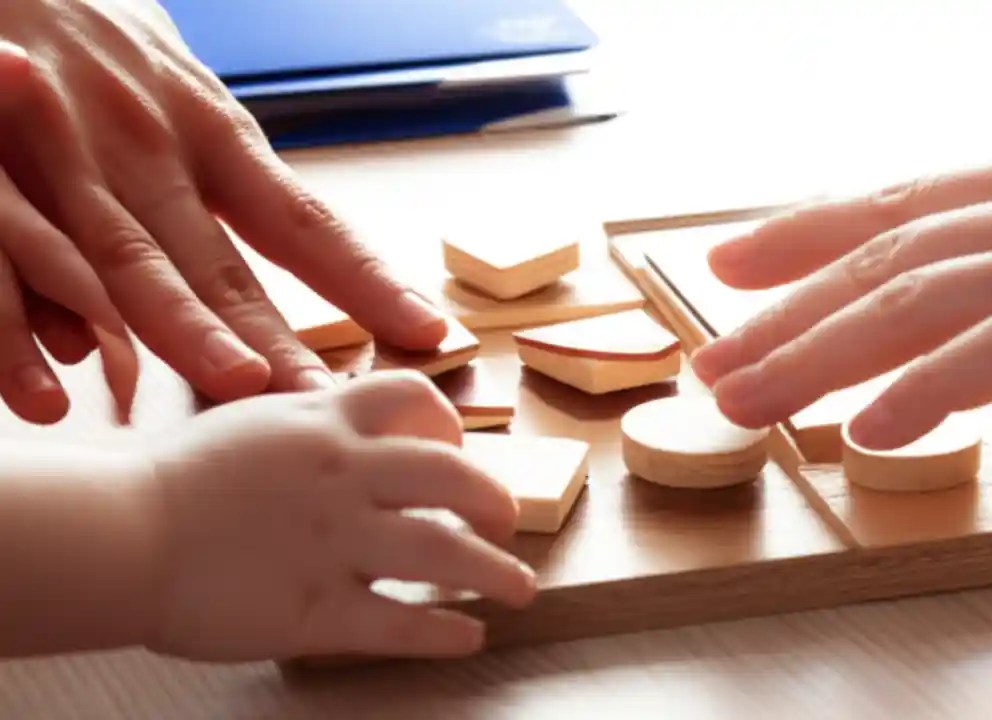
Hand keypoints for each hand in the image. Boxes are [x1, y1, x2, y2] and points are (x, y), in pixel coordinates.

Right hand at [0, 1, 446, 424]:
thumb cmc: (107, 43)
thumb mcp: (182, 94)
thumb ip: (214, 187)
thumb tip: (240, 297)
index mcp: (212, 131)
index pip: (304, 223)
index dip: (366, 282)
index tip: (426, 331)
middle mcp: (151, 146)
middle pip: (219, 262)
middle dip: (274, 334)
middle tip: (324, 393)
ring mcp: (66, 155)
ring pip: (129, 258)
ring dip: (185, 328)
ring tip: (236, 386)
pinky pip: (5, 256)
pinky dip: (21, 328)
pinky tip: (51, 388)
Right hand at [142, 371, 533, 661]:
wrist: (118, 533)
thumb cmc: (173, 480)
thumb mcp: (252, 423)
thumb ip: (313, 425)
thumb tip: (356, 428)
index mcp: (324, 424)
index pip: (412, 398)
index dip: (447, 421)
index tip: (459, 446)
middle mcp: (343, 475)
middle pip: (451, 476)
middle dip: (496, 500)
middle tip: (512, 522)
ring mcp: (335, 542)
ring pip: (443, 551)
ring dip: (495, 572)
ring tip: (520, 588)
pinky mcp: (317, 608)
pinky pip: (400, 621)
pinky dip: (444, 631)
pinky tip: (469, 636)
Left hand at [692, 150, 991, 448]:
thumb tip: (966, 319)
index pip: (894, 201)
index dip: (800, 233)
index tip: (727, 266)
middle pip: (882, 258)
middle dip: (784, 316)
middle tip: (711, 363)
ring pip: (916, 302)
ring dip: (819, 358)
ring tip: (749, 404)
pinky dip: (930, 392)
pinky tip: (875, 431)